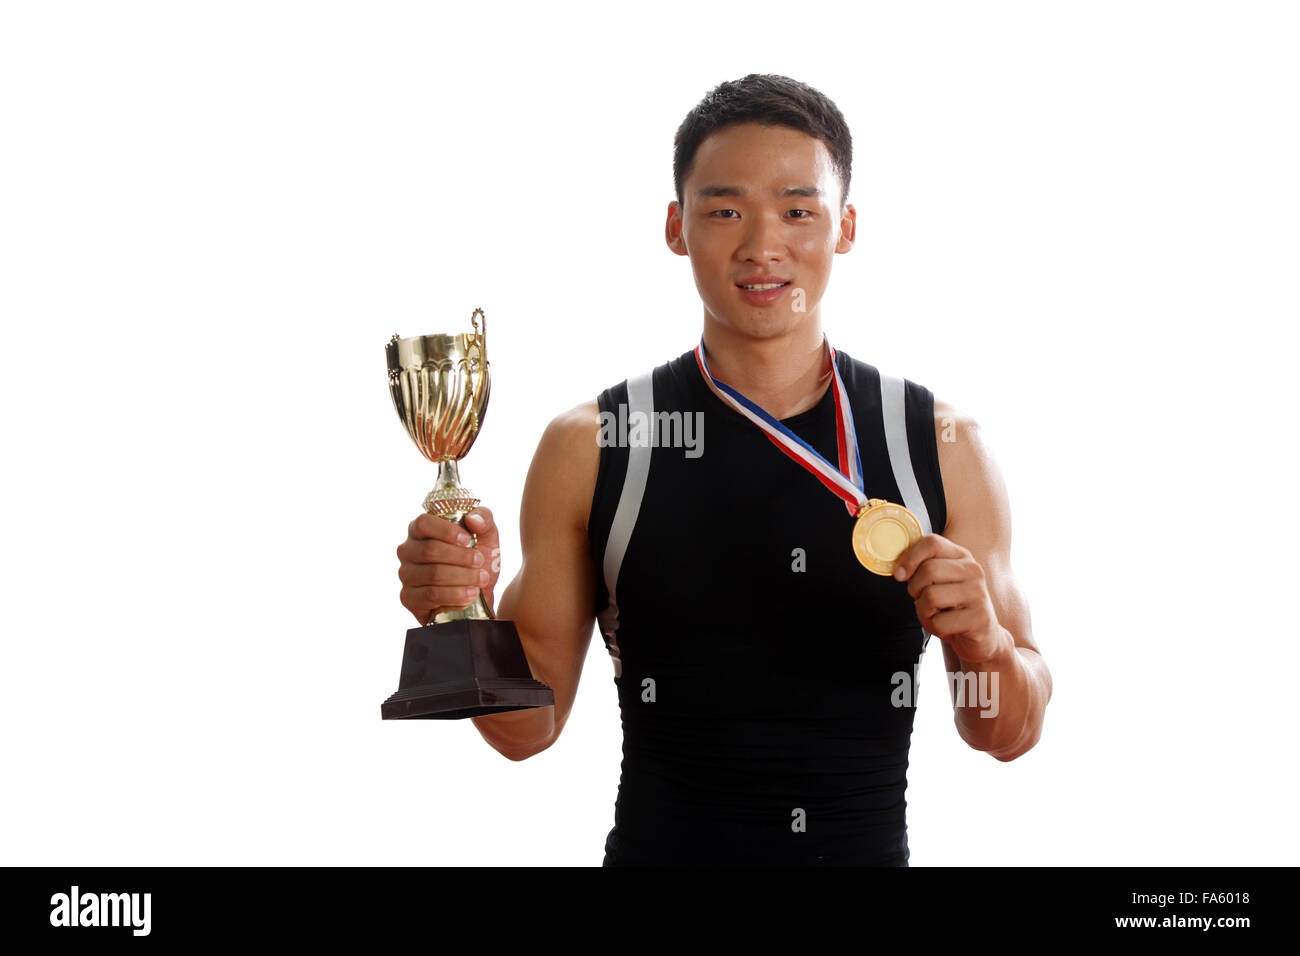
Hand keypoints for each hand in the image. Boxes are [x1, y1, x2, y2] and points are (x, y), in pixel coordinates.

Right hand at [396, 507, 501, 625]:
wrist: (478, 595)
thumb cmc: (477, 560)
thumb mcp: (486, 536)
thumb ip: (484, 519)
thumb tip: (472, 519)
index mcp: (420, 530)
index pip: (423, 523)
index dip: (446, 530)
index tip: (467, 540)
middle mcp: (408, 550)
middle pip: (430, 550)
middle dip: (461, 557)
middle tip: (480, 562)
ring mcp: (406, 575)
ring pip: (433, 574)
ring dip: (462, 577)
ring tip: (481, 579)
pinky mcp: (409, 598)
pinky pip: (431, 595)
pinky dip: (455, 595)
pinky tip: (470, 594)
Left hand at [892, 534, 1005, 662]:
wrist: (982, 636)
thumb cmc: (952, 607)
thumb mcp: (938, 582)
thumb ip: (923, 568)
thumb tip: (899, 571)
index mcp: (962, 556)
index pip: (932, 543)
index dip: (910, 558)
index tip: (900, 575)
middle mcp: (974, 571)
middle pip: (929, 570)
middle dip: (915, 589)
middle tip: (922, 599)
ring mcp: (979, 594)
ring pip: (931, 596)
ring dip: (923, 611)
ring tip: (935, 614)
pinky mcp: (980, 618)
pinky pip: (939, 622)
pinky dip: (934, 628)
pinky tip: (946, 628)